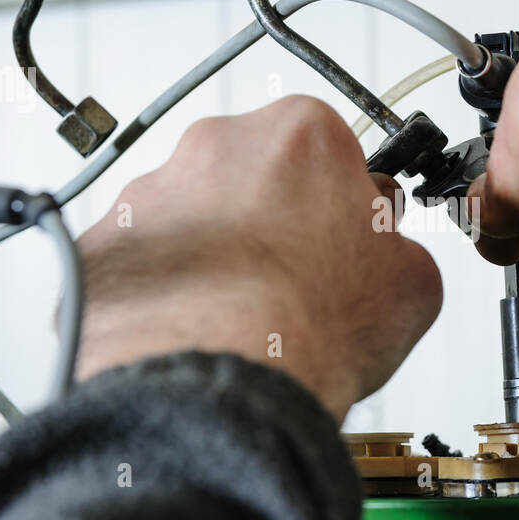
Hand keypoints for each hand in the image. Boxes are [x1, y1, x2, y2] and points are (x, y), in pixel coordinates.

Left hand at [75, 96, 442, 421]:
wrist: (218, 385)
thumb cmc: (308, 328)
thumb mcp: (413, 283)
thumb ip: (399, 244)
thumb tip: (388, 251)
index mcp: (302, 133)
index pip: (332, 152)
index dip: (342, 202)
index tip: (346, 238)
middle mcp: (218, 145)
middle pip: (256, 176)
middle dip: (274, 221)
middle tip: (297, 285)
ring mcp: (153, 191)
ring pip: (195, 217)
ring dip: (217, 256)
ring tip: (244, 320)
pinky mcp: (105, 243)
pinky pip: (145, 260)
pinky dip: (167, 290)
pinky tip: (197, 331)